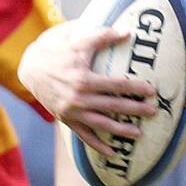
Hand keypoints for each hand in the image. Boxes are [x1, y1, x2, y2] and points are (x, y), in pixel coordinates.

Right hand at [18, 20, 155, 156]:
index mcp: (84, 79)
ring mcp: (73, 112)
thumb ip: (104, 36)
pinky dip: (98, 146)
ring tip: (139, 133)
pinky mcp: (67, 120)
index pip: (117, 85)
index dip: (136, 88)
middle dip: (135, 109)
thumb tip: (128, 32)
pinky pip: (85, 136)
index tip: (152, 91)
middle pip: (113, 106)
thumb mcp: (79, 43)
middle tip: (153, 112)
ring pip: (102, 124)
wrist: (31, 69)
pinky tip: (112, 153)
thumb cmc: (59, 53)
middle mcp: (79, 98)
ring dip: (121, 130)